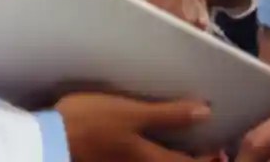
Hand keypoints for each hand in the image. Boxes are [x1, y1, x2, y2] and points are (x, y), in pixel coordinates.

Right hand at [55, 93, 221, 161]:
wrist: (50, 139)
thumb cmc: (92, 123)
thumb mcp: (131, 113)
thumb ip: (169, 115)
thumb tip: (205, 113)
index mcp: (153, 160)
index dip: (209, 157)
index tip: (219, 145)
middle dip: (192, 156)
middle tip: (204, 140)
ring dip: (172, 154)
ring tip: (180, 138)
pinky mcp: (113, 161)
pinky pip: (142, 158)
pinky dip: (153, 152)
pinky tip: (150, 139)